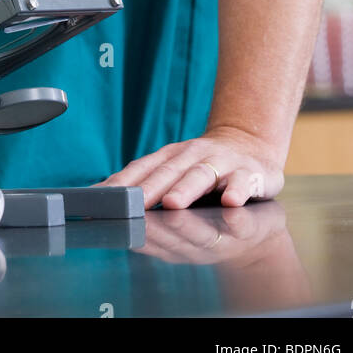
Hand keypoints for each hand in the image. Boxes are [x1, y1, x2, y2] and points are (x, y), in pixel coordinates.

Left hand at [96, 125, 284, 209]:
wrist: (251, 148)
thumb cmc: (204, 169)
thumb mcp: (175, 172)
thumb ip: (145, 184)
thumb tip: (103, 199)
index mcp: (170, 156)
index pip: (142, 169)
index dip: (122, 184)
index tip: (101, 199)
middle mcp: (192, 156)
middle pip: (168, 172)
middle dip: (149, 189)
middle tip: (133, 204)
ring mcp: (221, 163)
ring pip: (200, 175)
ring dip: (185, 189)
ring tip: (172, 203)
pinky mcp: (249, 173)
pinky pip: (243, 182)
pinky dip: (237, 191)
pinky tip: (231, 202)